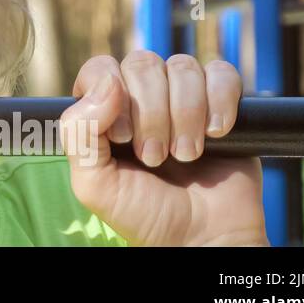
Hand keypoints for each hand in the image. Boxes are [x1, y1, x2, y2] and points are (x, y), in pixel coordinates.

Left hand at [60, 51, 266, 245]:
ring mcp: (184, 97)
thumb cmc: (144, 213)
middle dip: (151, 114)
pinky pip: (223, 73)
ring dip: (185, 114)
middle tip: (155, 157)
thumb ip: (80, 131)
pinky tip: (216, 134)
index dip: (110, 95)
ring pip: (182, 66)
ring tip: (186, 155)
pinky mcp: (224, 102)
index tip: (123, 138)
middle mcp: (144, 97)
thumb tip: (108, 82)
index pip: (101, 69)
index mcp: (106, 110)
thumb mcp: (93, 182)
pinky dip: (220, 101)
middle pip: (142, 63)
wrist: (202, 239)